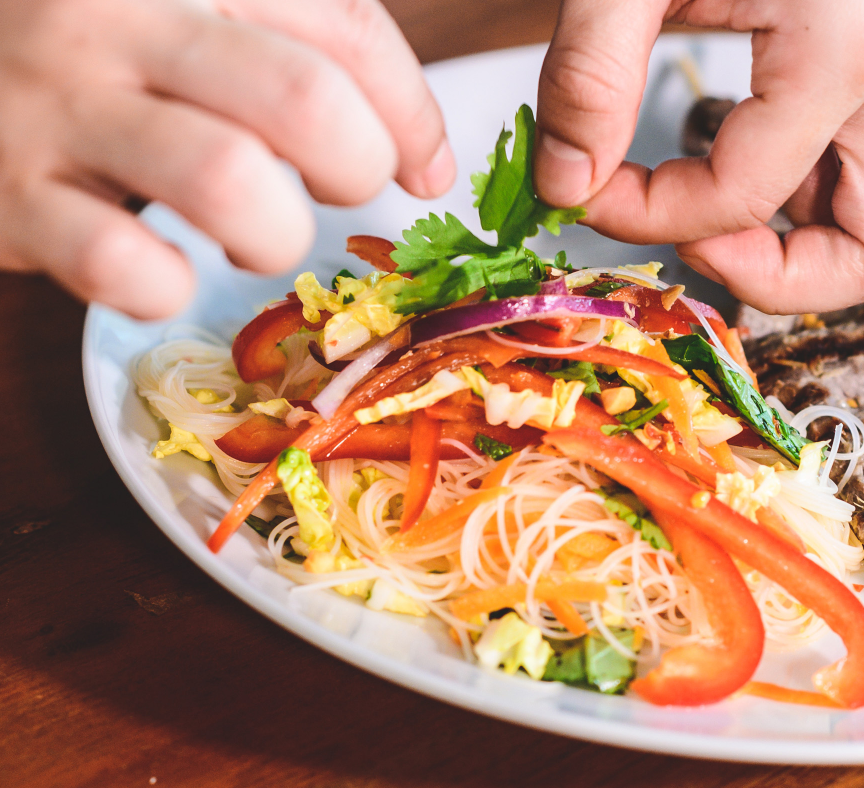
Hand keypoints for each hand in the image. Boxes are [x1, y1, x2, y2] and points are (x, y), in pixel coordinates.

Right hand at [0, 0, 452, 318]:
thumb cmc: (89, 43)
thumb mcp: (185, 6)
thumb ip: (300, 44)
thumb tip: (426, 160)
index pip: (345, 24)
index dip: (411, 114)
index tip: (427, 171)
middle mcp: (117, 14)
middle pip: (304, 100)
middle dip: (356, 168)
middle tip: (339, 189)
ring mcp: (56, 102)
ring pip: (226, 179)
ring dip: (273, 232)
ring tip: (257, 233)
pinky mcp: (8, 195)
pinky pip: (121, 262)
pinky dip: (166, 287)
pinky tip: (166, 273)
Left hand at [534, 0, 863, 313]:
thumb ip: (590, 72)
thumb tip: (565, 184)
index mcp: (848, 42)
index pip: (744, 199)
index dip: (649, 217)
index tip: (584, 187)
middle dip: (787, 278)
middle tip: (698, 243)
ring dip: (824, 246)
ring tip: (729, 212)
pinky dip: (832, 195)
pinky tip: (755, 157)